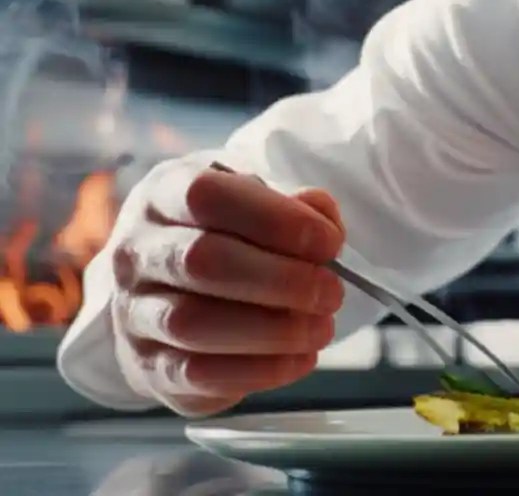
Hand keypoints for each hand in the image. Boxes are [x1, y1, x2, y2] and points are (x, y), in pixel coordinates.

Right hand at [108, 159, 346, 416]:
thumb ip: (296, 209)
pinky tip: (299, 359)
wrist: (164, 293)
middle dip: (282, 280)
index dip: (276, 219)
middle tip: (332, 293)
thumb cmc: (226, 239)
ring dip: (273, 331)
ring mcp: (133, 313)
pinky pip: (195, 375)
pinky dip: (259, 370)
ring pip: (192, 324)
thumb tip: (324, 227)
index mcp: (163, 196)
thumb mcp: (256, 206)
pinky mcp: (146, 367)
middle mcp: (136, 252)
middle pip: (201, 261)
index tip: (329, 243)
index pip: (207, 196)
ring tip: (320, 329)